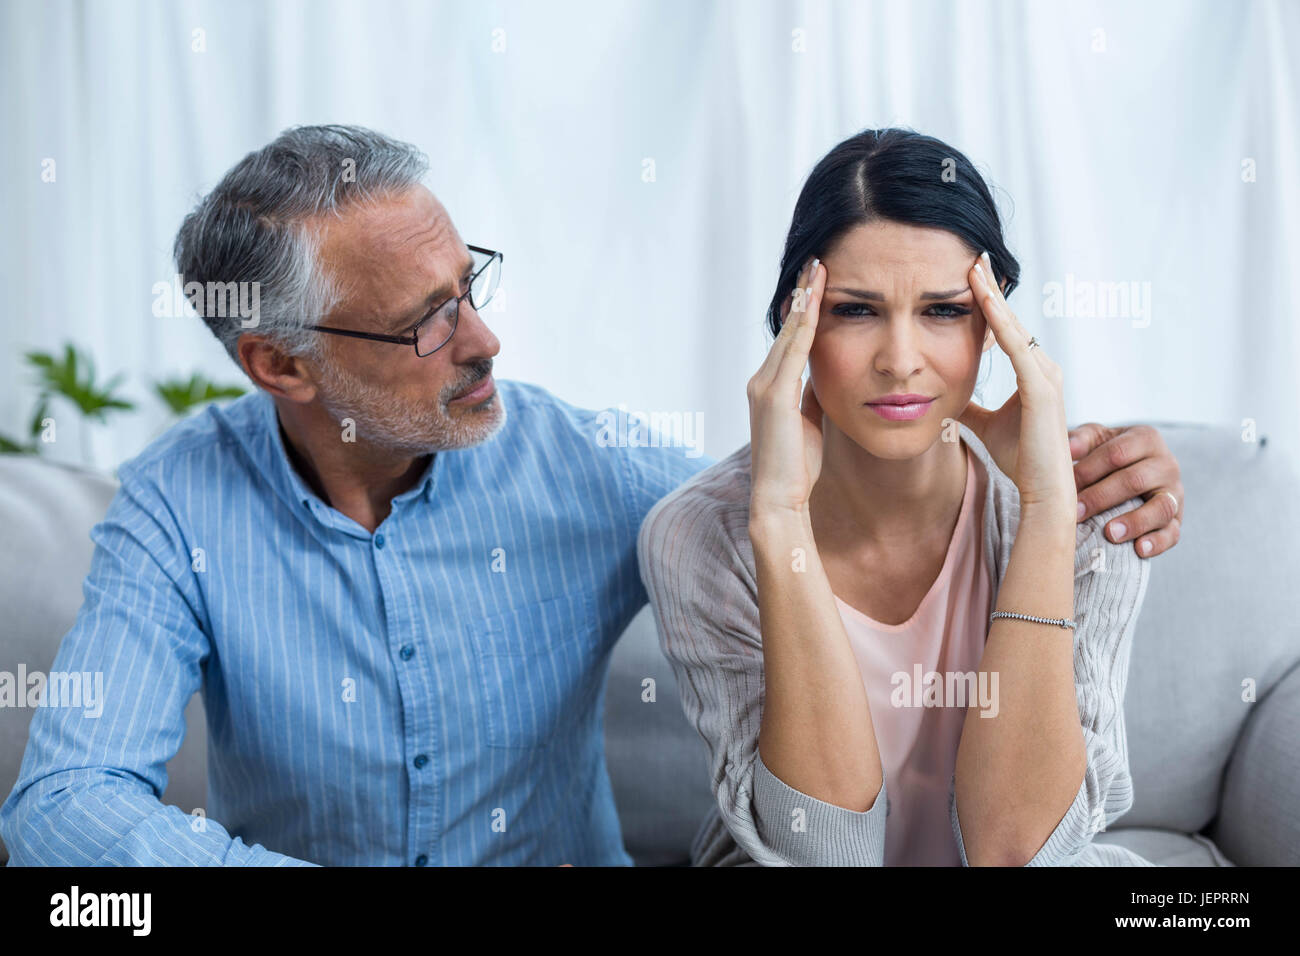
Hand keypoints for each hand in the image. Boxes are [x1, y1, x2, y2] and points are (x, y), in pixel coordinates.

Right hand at [747, 256, 826, 516]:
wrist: (778, 501)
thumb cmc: (796, 470)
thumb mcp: (810, 425)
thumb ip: (813, 399)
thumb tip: (829, 380)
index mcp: (770, 388)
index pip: (790, 340)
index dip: (803, 310)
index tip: (817, 283)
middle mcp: (762, 381)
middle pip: (786, 328)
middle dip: (802, 294)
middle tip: (816, 260)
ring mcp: (765, 387)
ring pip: (789, 333)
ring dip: (804, 299)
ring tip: (817, 268)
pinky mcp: (774, 397)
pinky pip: (794, 351)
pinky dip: (805, 324)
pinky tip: (816, 302)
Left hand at [958, 252, 1073, 511]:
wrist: (1042, 489)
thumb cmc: (1022, 459)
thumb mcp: (986, 426)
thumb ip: (970, 409)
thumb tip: (948, 399)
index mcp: (1033, 372)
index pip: (1007, 329)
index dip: (988, 303)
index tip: (969, 276)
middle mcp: (1044, 367)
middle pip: (1012, 320)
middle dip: (991, 288)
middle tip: (973, 256)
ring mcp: (1046, 375)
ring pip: (1014, 328)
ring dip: (993, 298)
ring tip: (974, 269)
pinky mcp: (1042, 388)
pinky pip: (1017, 348)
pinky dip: (1000, 324)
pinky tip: (983, 303)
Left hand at [1069, 423, 1183, 556]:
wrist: (1132, 470)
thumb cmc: (1107, 454)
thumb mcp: (1096, 439)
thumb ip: (1082, 439)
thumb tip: (1066, 448)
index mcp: (1146, 439)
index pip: (1117, 452)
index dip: (1090, 469)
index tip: (1067, 485)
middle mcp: (1166, 465)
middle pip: (1135, 481)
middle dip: (1102, 497)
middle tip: (1076, 513)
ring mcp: (1174, 493)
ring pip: (1161, 508)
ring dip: (1135, 522)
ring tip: (1110, 533)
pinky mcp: (1176, 520)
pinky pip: (1173, 533)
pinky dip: (1157, 542)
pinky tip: (1139, 549)